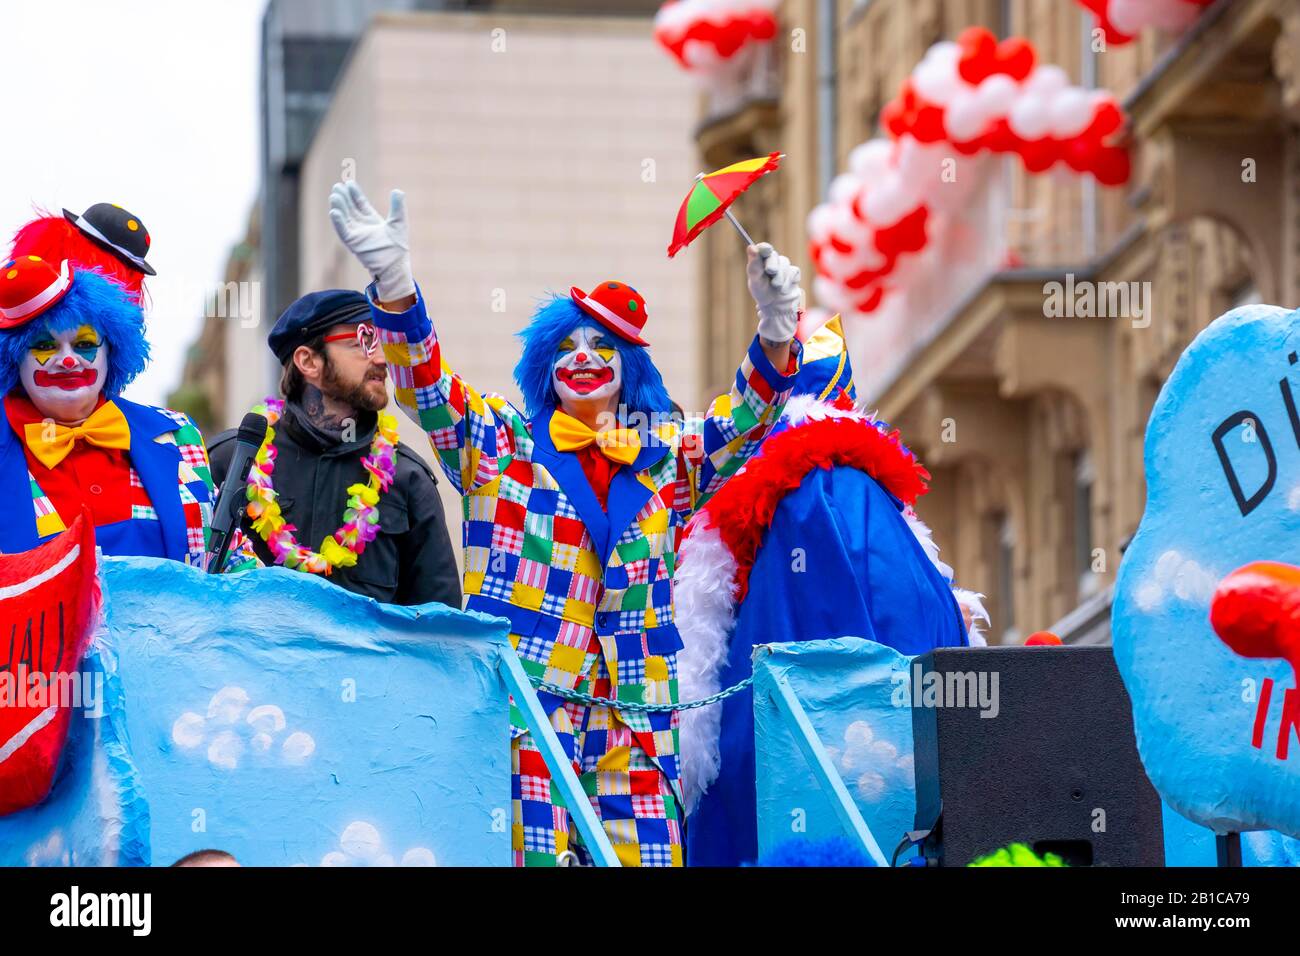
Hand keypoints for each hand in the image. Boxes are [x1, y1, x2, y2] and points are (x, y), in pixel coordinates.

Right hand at [329, 181, 413, 302]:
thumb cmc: (398, 246)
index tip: (349, 183)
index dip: (354, 193)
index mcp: (371, 220)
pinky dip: (338, 222)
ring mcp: (356, 234)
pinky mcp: (353, 243)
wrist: (395, 265)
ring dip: (339, 207)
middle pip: (350, 208)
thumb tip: (397, 190)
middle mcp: (362, 226)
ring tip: (334, 195)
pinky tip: (334, 211)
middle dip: (344, 198)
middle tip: (338, 186)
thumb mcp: (399, 221)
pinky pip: (343, 231)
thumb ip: (397, 206)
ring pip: (344, 218)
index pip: (360, 204)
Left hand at [746, 242, 800, 343]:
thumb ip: (754, 264)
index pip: (763, 248)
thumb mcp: (755, 280)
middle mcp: (773, 260)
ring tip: (776, 286)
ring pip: (785, 263)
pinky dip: (788, 281)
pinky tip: (784, 289)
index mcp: (761, 260)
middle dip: (773, 264)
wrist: (776, 307)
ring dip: (780, 276)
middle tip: (771, 272)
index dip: (764, 247)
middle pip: (774, 255)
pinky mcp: (793, 273)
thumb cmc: (762, 292)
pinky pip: (794, 271)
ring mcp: (784, 266)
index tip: (765, 249)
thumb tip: (751, 247)